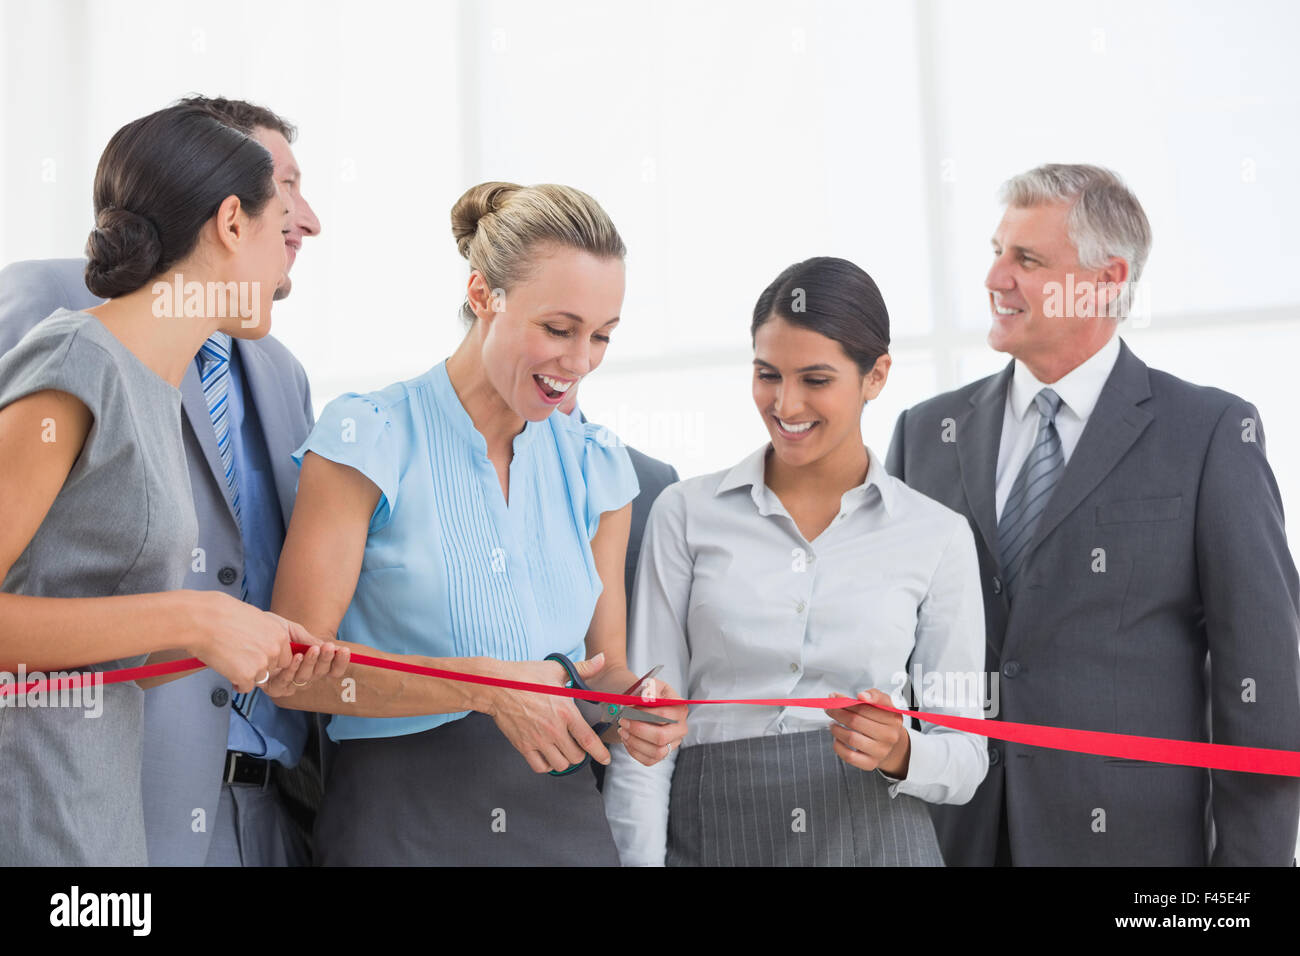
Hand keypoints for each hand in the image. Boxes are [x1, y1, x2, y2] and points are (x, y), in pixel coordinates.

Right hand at [183, 591, 294, 693]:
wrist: (204, 620)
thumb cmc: (225, 614)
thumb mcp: (258, 618)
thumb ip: (268, 634)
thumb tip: (270, 644)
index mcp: (280, 634)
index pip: (286, 657)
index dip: (271, 658)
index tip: (258, 655)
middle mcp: (275, 650)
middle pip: (273, 669)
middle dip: (260, 666)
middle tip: (242, 657)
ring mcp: (261, 664)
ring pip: (260, 678)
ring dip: (248, 674)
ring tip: (232, 661)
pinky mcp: (246, 676)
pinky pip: (246, 687)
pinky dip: (237, 682)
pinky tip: (228, 670)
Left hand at [260, 617, 350, 698]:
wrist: (246, 630)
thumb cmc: (270, 630)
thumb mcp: (293, 631)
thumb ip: (310, 640)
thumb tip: (333, 648)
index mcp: (310, 664)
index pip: (331, 669)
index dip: (340, 662)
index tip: (345, 650)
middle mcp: (302, 676)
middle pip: (320, 674)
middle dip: (326, 660)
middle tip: (329, 648)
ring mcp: (289, 684)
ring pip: (306, 679)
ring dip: (311, 664)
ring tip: (313, 650)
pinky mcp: (273, 688)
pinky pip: (286, 683)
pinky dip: (292, 670)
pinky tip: (296, 657)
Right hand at [484, 653, 613, 773]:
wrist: (495, 685)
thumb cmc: (525, 675)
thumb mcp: (556, 669)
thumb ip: (583, 668)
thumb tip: (601, 659)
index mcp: (565, 711)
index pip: (588, 739)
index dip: (600, 753)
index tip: (605, 758)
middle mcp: (553, 729)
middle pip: (576, 756)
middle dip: (581, 753)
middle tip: (577, 745)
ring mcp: (537, 740)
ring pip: (560, 765)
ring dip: (564, 760)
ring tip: (563, 750)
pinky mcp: (523, 745)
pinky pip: (540, 767)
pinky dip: (546, 765)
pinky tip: (547, 755)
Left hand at [616, 676, 687, 766]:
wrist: (643, 704)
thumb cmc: (647, 694)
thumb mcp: (649, 684)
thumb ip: (649, 688)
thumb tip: (646, 698)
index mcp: (680, 708)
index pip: (664, 715)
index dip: (644, 714)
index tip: (628, 709)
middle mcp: (680, 728)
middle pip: (661, 737)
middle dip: (638, 730)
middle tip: (623, 721)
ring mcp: (673, 743)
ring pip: (656, 752)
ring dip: (635, 742)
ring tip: (622, 731)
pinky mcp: (663, 755)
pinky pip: (649, 760)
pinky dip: (634, 751)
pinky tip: (626, 739)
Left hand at [825, 689, 910, 776]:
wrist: (891, 743)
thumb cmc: (884, 720)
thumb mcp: (885, 704)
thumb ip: (874, 695)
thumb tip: (862, 696)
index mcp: (893, 718)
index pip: (864, 707)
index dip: (845, 701)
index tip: (835, 697)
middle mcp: (889, 736)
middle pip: (855, 721)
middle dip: (837, 713)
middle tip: (830, 709)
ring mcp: (880, 751)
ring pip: (851, 738)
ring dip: (836, 729)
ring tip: (832, 724)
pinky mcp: (870, 763)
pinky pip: (849, 756)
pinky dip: (838, 746)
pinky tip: (837, 739)